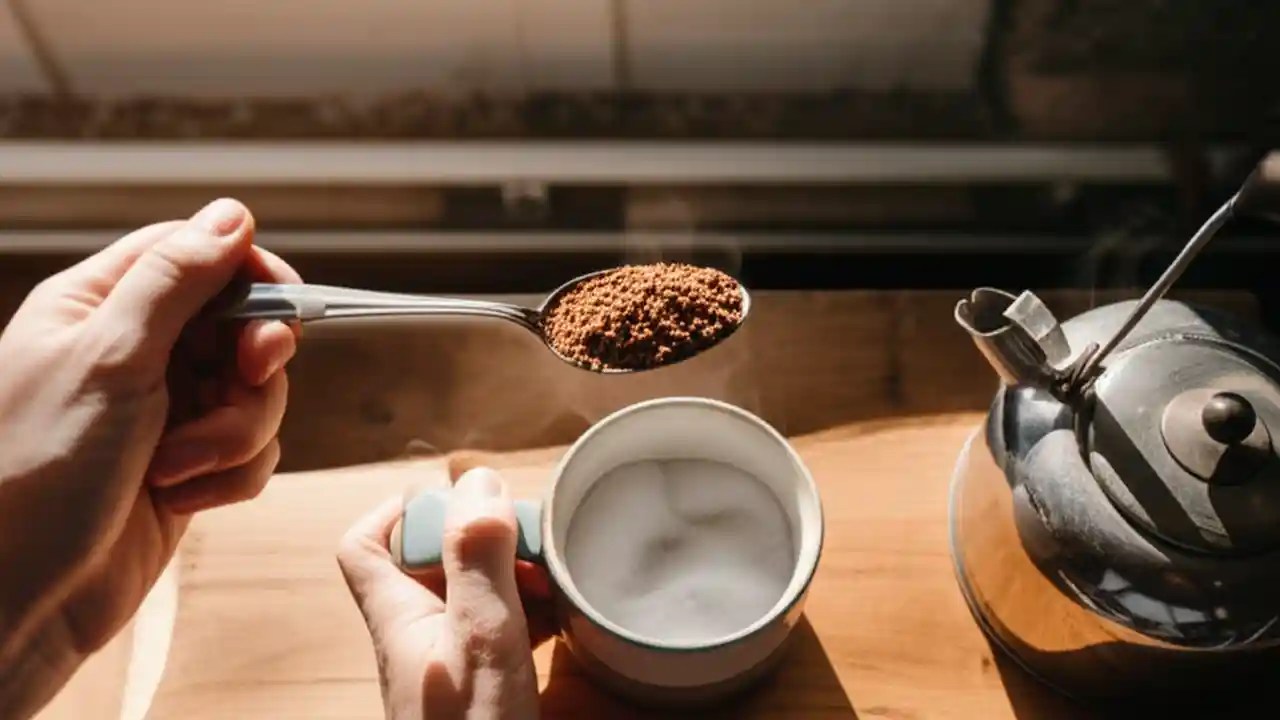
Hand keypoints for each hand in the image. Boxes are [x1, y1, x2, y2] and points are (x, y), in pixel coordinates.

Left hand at [0, 199, 300, 718]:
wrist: (18, 600)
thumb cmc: (34, 474)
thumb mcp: (109, 359)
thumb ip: (175, 282)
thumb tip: (233, 215)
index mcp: (100, 307)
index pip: (194, 254)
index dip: (247, 273)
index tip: (281, 306)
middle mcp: (135, 354)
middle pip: (240, 325)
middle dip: (250, 366)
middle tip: (245, 377)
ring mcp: (165, 413)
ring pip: (254, 393)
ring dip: (235, 432)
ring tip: (180, 466)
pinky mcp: (189, 467)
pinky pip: (251, 450)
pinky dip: (232, 474)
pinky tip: (182, 495)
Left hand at [338, 468, 553, 719]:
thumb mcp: (483, 638)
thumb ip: (477, 560)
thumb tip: (476, 479)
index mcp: (399, 618)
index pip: (363, 547)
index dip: (398, 511)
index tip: (457, 499)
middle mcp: (416, 637)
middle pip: (431, 560)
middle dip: (485, 538)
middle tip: (534, 539)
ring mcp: (448, 664)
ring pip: (472, 595)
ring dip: (515, 576)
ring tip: (558, 576)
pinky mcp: (478, 687)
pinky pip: (499, 631)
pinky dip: (529, 614)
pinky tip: (563, 618)